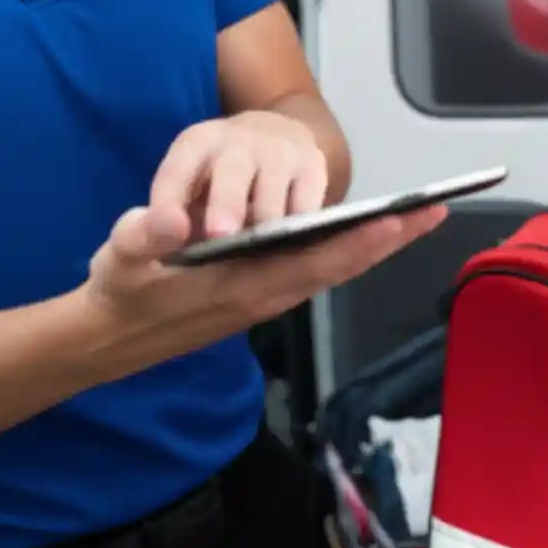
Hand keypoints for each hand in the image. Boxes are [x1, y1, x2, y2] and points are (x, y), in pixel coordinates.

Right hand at [81, 202, 447, 380]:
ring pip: (335, 269)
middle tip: (436, 210)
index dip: (359, 240)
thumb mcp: (121, 258)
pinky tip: (367, 229)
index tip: (399, 217)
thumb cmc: (121, 292)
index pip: (314, 262)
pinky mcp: (264, 291)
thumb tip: (167, 220)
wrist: (111, 337)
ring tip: (416, 215)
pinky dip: (349, 249)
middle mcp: (268, 296)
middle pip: (341, 266)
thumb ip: (143, 236)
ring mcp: (269, 296)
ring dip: (377, 243)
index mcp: (245, 289)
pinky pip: (319, 268)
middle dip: (389, 239)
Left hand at [150, 111, 326, 238]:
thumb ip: (160, 224)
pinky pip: (307, 203)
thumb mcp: (182, 192)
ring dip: (266, 224)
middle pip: (232, 171)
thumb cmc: (216, 182)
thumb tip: (168, 238)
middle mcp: (238, 139)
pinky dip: (299, 228)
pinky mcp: (313, 164)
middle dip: (227, 203)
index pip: (177, 171)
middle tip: (221, 235)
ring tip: (257, 253)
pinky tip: (289, 246)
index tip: (171, 230)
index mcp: (196, 144)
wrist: (272, 139)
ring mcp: (279, 149)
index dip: (171, 200)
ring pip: (273, 191)